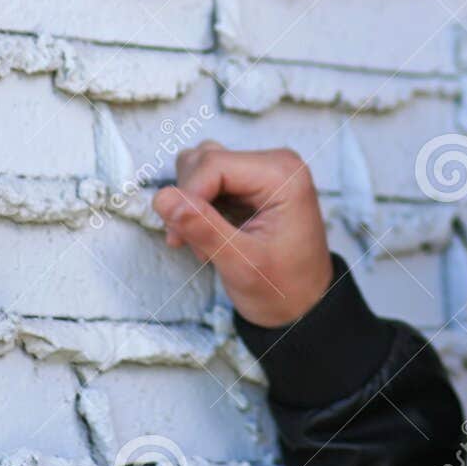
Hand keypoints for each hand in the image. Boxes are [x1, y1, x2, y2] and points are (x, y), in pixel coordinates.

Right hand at [153, 140, 334, 327]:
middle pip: (204, 161)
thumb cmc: (284, 288)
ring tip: (210, 243)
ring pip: (201, 168)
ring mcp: (262, 171)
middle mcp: (274, 163)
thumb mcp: (241, 264)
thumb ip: (203, 228)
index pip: (212, 163)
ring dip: (193, 206)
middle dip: (191, 203)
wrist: (303, 305)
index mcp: (282, 174)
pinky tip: (214, 238)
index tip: (180, 238)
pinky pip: (208, 182)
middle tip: (202, 246)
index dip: (187, 197)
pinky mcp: (251, 183)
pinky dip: (200, 209)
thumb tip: (163, 197)